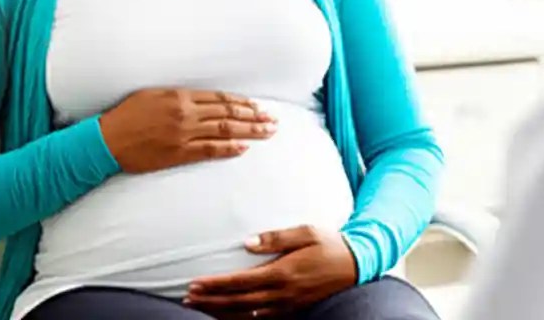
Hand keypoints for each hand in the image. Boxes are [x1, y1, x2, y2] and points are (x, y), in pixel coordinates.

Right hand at [99, 89, 276, 172]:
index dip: (242, 103)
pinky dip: (228, 149)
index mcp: (179, 96)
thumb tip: (199, 99)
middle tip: (273, 120)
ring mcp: (183, 134)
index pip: (219, 98)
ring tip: (267, 132)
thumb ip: (178, 97)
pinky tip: (244, 148)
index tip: (258, 106)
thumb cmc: (125, 116)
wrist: (105, 140)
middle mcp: (185, 113)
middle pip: (228, 113)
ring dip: (249, 131)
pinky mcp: (177, 153)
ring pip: (224, 131)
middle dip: (254, 116)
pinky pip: (209, 150)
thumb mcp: (152, 95)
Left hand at [185, 225, 358, 317]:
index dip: (215, 285)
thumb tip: (246, 243)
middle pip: (238, 302)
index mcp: (282, 273)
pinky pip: (260, 319)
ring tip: (200, 308)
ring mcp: (287, 305)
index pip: (240, 282)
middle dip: (211, 301)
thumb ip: (275, 238)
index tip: (195, 284)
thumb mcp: (305, 232)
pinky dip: (240, 318)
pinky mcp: (292, 310)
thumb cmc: (329, 244)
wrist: (355, 265)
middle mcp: (282, 293)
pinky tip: (228, 315)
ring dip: (221, 312)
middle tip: (188, 297)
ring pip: (246, 314)